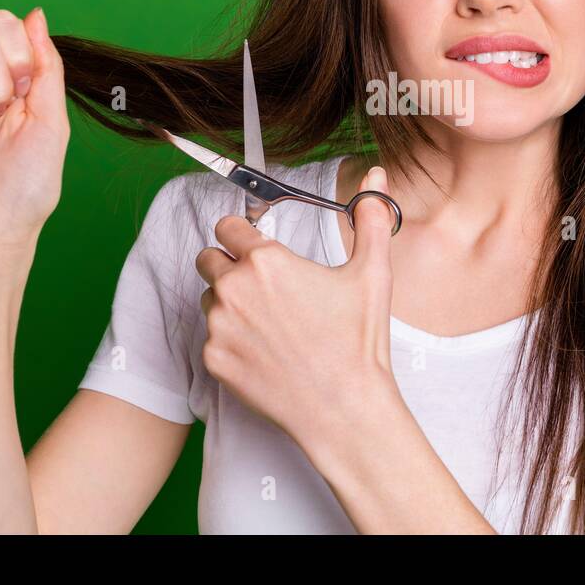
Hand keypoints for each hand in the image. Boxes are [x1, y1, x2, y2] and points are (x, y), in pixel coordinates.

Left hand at [195, 164, 398, 448]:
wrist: (344, 408)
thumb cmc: (358, 341)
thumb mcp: (372, 273)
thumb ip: (370, 218)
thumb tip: (376, 176)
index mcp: (267, 261)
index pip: (227, 227)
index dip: (243, 234)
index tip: (255, 246)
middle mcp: (234, 289)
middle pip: (208, 259)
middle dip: (229, 265)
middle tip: (263, 286)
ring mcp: (219, 327)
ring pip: (208, 300)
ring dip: (228, 304)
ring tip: (270, 323)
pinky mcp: (214, 360)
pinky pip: (211, 338)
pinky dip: (231, 341)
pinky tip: (264, 351)